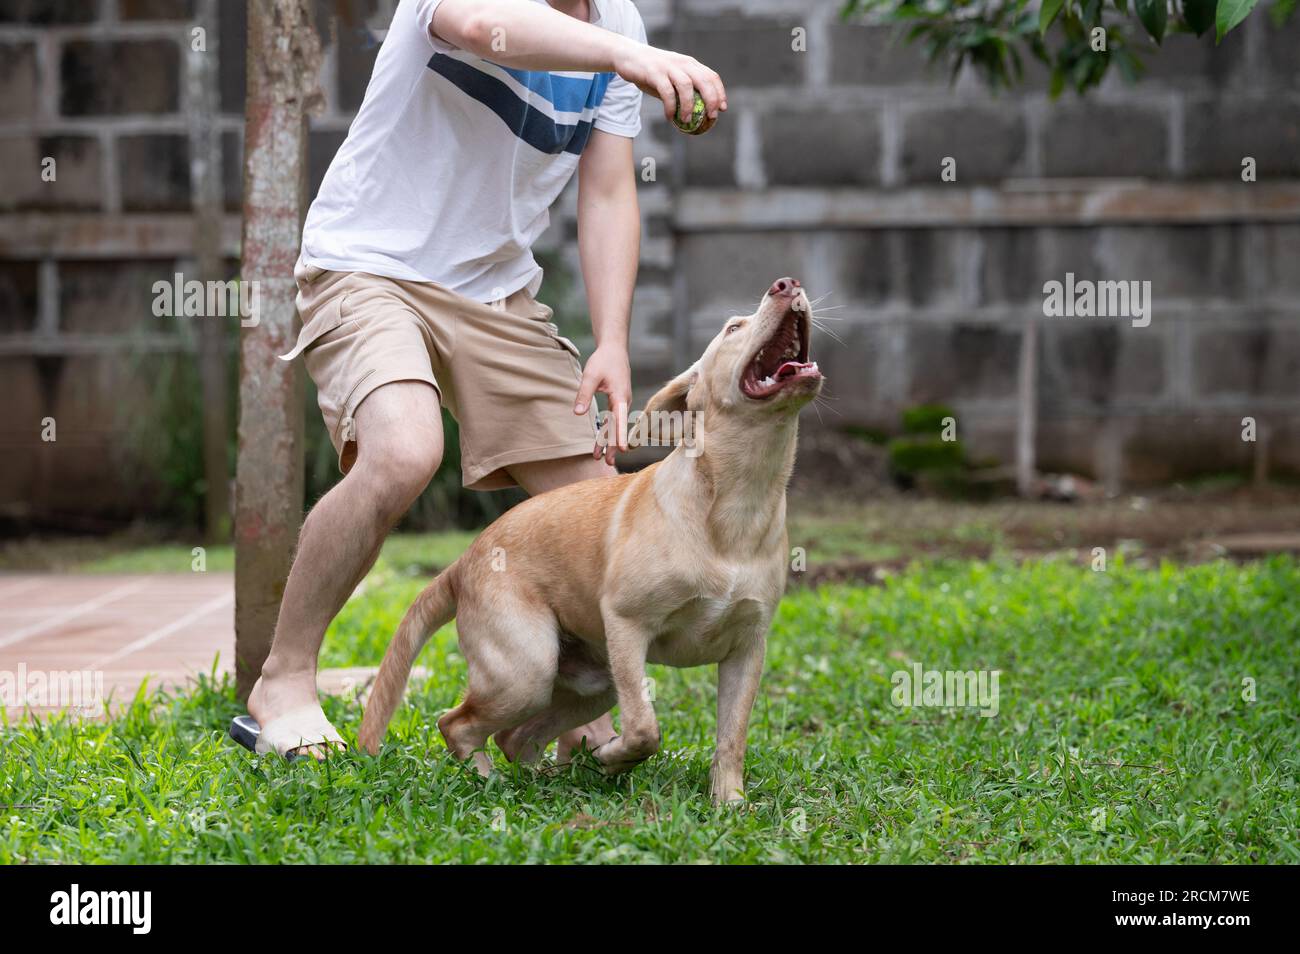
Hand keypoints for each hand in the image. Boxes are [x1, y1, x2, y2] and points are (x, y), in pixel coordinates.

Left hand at [574, 343, 631, 465]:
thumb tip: (578, 413)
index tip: (621, 450)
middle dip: (613, 445)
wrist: (614, 348)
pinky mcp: (617, 401)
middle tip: (608, 463)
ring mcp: (621, 402)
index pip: (620, 419)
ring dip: (608, 440)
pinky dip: (607, 430)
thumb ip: (584, 394)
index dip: (620, 435)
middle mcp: (623, 401)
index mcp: (620, 396)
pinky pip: (612, 419)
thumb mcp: (590, 375)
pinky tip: (601, 441)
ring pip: (614, 425)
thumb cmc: (604, 360)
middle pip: (618, 427)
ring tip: (601, 457)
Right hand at [613, 43, 725, 127]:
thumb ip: (683, 91)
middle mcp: (682, 63)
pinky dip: (670, 106)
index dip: (720, 92)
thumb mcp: (671, 78)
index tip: (722, 108)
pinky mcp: (654, 72)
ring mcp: (668, 67)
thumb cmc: (651, 72)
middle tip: (711, 116)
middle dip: (711, 99)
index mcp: (690, 64)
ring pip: (686, 85)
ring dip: (689, 105)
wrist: (628, 56)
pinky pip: (666, 91)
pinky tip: (669, 117)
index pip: (711, 76)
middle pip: (704, 80)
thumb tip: (696, 113)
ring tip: (687, 120)